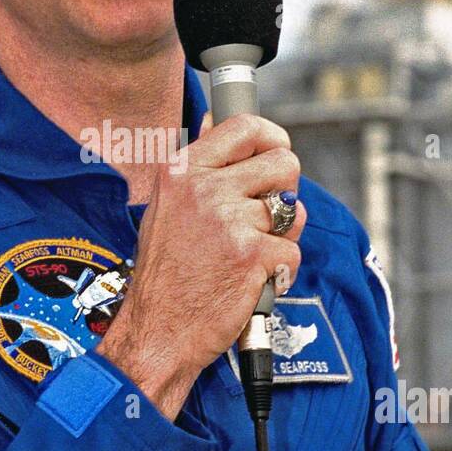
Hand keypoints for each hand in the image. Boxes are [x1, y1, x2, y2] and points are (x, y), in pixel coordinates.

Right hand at [96, 110, 305, 420]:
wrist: (157, 330)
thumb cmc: (164, 274)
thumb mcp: (165, 206)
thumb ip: (197, 168)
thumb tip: (215, 121)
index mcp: (184, 171)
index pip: (246, 127)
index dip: (273, 139)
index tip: (276, 153)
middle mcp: (206, 189)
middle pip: (284, 163)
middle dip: (285, 191)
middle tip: (265, 217)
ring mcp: (230, 221)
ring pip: (294, 211)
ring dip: (282, 236)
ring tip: (252, 253)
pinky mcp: (252, 256)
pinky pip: (292, 250)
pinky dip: (281, 271)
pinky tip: (253, 280)